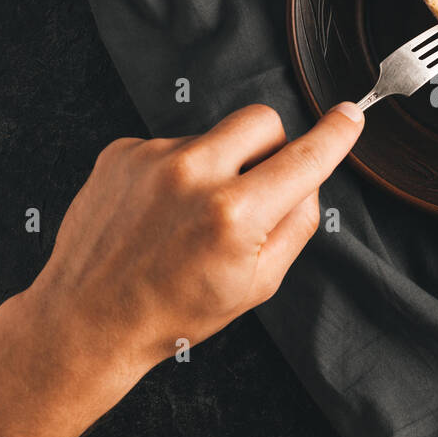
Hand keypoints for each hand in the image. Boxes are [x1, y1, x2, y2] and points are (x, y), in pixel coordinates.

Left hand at [14, 102, 364, 385]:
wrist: (89, 319)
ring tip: (188, 218)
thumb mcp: (257, 284)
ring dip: (216, 166)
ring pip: (214, 137)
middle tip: (255, 186)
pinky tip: (159, 212)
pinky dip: (176, 172)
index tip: (348, 117)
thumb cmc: (174, 310)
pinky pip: (172, 144)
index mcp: (235, 215)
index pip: (303, 158)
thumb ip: (296, 226)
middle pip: (262, 120)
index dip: (335, 135)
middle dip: (271, 146)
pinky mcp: (122, 152)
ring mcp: (153, 158)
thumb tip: (309, 181)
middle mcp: (193, 176)